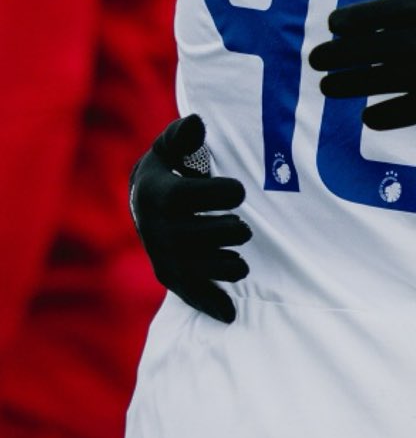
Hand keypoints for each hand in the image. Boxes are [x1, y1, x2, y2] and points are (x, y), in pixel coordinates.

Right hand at [128, 114, 250, 324]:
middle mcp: (155, 228)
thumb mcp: (172, 147)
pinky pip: (189, 292)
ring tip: (241, 263)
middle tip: (244, 228)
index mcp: (156, 193)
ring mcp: (163, 254)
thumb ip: (183, 135)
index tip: (239, 189)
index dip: (214, 194)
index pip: (183, 197)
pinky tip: (230, 314)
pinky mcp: (172, 274)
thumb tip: (197, 123)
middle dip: (222, 233)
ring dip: (221, 268)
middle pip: (189, 237)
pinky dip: (209, 303)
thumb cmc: (171, 167)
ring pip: (193, 268)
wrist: (148, 200)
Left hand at [309, 0, 415, 130]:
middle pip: (387, 47)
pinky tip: (370, 118)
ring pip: (399, 77)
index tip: (334, 26)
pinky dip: (396, 112)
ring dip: (360, 83)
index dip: (360, 20)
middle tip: (316, 61)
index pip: (394, 11)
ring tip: (329, 88)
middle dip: (347, 55)